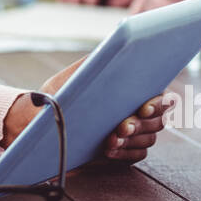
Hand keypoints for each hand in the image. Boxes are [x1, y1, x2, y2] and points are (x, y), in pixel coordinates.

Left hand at [0, 56, 172, 162]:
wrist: (40, 117)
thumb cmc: (60, 92)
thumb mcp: (75, 74)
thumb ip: (96, 61)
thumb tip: (115, 46)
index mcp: (132, 89)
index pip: (160, 96)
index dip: (159, 103)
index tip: (143, 108)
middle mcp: (137, 110)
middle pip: (159, 120)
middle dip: (141, 124)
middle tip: (122, 126)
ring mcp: (132, 132)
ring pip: (149, 138)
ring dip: (132, 140)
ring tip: (110, 139)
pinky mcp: (123, 150)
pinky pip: (138, 154)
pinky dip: (125, 153)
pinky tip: (109, 149)